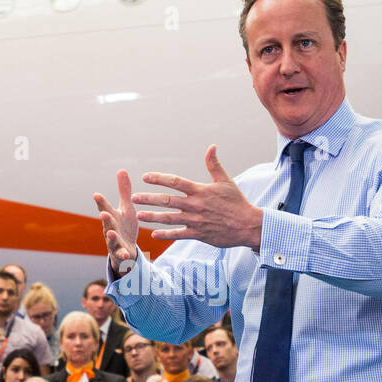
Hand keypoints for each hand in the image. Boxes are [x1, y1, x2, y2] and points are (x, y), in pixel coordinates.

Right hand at [93, 170, 140, 274]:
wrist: (127, 249)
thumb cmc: (125, 226)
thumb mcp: (127, 208)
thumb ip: (124, 191)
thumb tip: (122, 170)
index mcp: (112, 217)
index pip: (105, 207)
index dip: (101, 202)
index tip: (96, 195)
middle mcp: (110, 229)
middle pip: (107, 223)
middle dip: (105, 219)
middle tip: (104, 213)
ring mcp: (114, 242)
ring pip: (111, 239)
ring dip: (111, 236)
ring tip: (110, 233)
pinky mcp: (121, 254)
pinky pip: (121, 255)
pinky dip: (123, 255)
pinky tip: (126, 255)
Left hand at [130, 146, 263, 248]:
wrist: (247, 225)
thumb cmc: (237, 202)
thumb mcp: (226, 181)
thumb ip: (214, 164)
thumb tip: (211, 146)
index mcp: (200, 191)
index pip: (175, 182)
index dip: (159, 179)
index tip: (145, 177)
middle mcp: (195, 205)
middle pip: (167, 200)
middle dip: (149, 199)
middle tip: (134, 198)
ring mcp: (196, 221)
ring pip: (169, 218)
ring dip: (152, 217)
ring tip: (138, 215)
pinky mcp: (198, 234)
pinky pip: (178, 234)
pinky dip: (165, 234)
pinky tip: (153, 234)